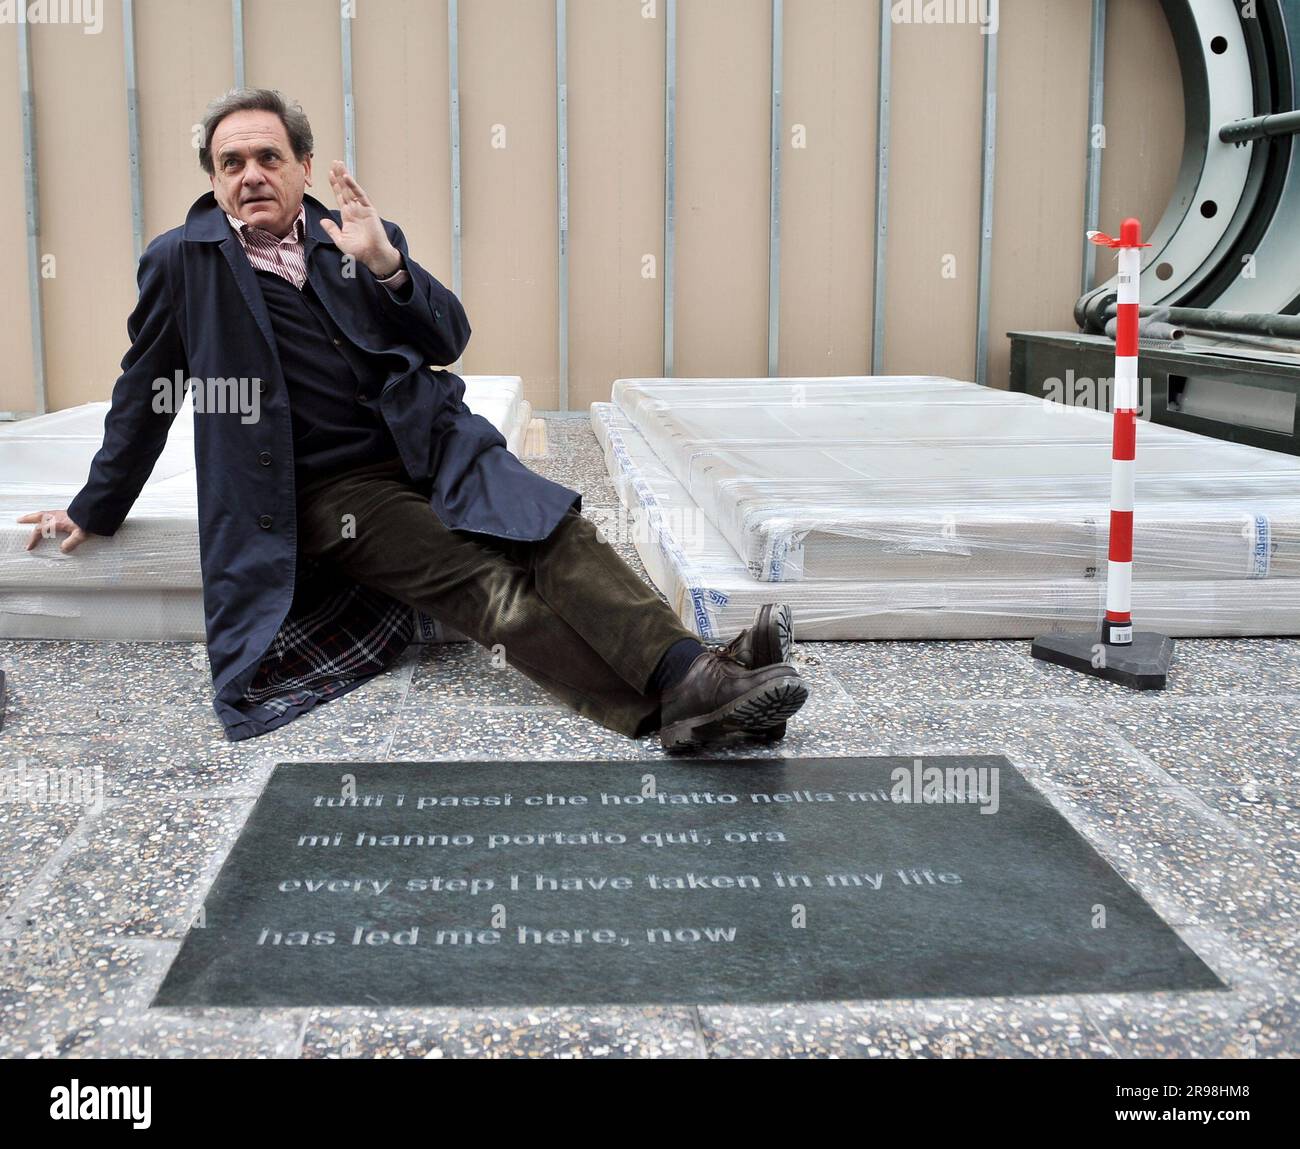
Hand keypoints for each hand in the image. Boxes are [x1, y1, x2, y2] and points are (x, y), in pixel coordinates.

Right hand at [17, 509, 91, 553]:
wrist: (97, 510)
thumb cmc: (89, 522)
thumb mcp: (81, 535)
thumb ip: (71, 543)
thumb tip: (62, 550)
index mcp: (56, 522)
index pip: (40, 530)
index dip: (33, 539)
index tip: (29, 547)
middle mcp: (56, 516)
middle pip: (37, 516)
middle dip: (27, 519)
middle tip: (19, 521)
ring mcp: (61, 513)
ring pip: (44, 513)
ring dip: (35, 516)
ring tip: (30, 518)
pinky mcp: (66, 511)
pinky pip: (50, 512)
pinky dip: (44, 514)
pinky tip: (47, 517)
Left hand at [318, 160, 401, 277]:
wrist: (373, 256)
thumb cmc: (359, 251)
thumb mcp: (340, 240)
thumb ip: (331, 229)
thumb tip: (322, 221)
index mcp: (347, 216)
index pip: (339, 196)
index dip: (334, 185)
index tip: (329, 174)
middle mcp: (354, 210)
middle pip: (345, 189)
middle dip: (339, 176)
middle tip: (334, 163)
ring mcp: (362, 209)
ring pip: (351, 189)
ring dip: (345, 177)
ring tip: (339, 165)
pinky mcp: (369, 210)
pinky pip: (360, 195)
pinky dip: (354, 186)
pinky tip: (347, 177)